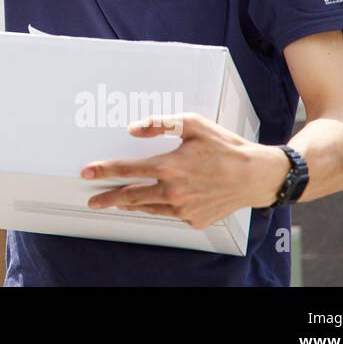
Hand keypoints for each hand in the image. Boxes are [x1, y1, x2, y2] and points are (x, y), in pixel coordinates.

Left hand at [78, 113, 291, 228]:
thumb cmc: (225, 147)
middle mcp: (173, 191)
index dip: (104, 171)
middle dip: (107, 197)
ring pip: (147, 207)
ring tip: (118, 201)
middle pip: (129, 196)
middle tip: (92, 200)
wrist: (255, 176)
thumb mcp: (193, 124)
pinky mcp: (193, 220)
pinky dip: (159, 207)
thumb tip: (133, 128)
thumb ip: (160, 124)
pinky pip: (169, 213)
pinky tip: (157, 200)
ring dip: (129, 204)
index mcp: (169, 166)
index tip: (86, 172)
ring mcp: (183, 209)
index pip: (126, 169)